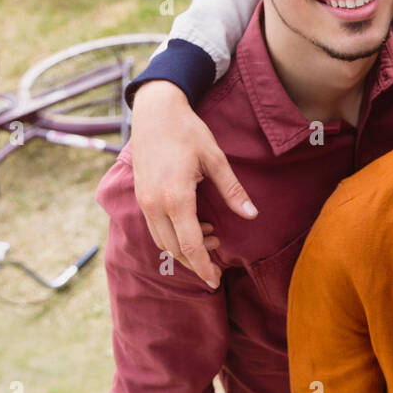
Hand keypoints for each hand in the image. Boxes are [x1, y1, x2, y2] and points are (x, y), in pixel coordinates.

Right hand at [130, 81, 256, 287]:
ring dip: (185, 249)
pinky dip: (174, 235)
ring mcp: (144, 202)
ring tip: (212, 235)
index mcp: (176, 198)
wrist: (154, 112)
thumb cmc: (188, 131)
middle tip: (219, 262)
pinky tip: (194, 224)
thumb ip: (232, 190)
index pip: (190, 245)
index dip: (203, 267)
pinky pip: (155, 228)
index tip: (215, 281)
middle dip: (196, 262)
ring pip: (162, 241)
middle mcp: (155, 205)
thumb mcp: (215, 158)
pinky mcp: (141, 196)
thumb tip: (252, 215)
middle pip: (174, 249)